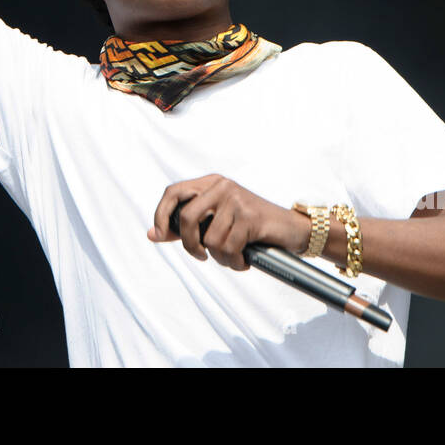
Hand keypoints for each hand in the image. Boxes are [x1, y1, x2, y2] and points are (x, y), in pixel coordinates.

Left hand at [148, 174, 309, 270]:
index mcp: (211, 183)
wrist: (291, 229)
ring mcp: (236, 199)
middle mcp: (222, 186)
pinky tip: (244, 259)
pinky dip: (235, 261)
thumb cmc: (252, 228)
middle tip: (202, 256)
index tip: (161, 236)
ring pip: (210, 239)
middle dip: (191, 245)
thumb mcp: (217, 222)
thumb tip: (152, 234)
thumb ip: (186, 227)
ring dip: (221, 257)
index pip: (173, 192)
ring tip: (235, 256)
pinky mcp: (250, 215)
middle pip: (187, 217)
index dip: (161, 215)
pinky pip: (229, 247)